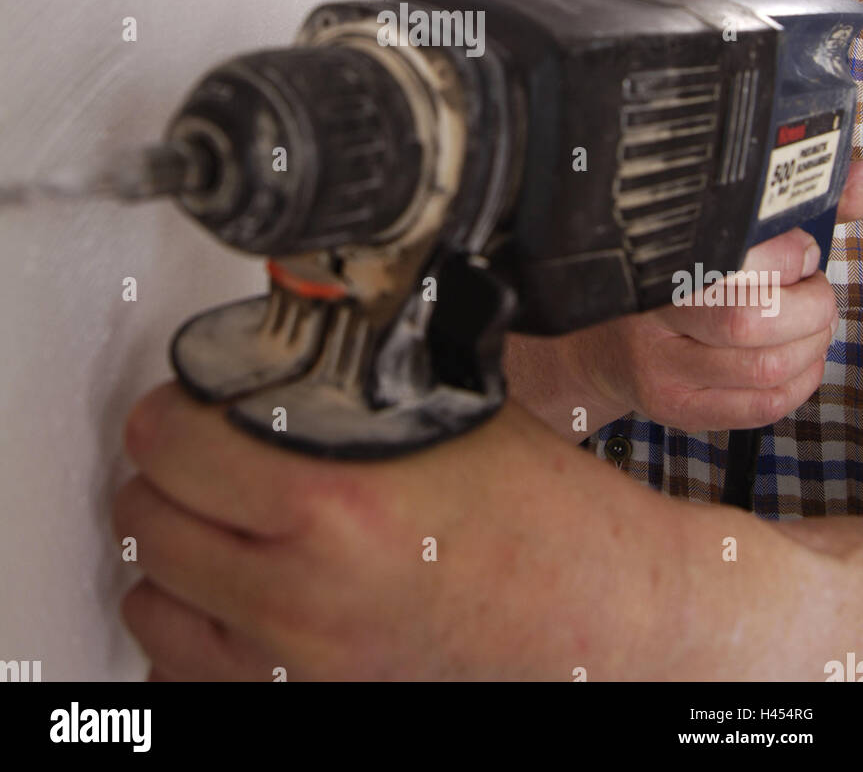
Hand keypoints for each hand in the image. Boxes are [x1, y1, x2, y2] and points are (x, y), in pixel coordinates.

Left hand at [113, 385, 593, 681]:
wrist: (599, 617)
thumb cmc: (545, 517)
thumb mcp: (443, 413)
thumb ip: (342, 387)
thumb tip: (267, 349)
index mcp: (336, 506)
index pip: (171, 443)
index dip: (175, 406)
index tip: (191, 400)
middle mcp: (302, 599)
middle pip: (148, 520)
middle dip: (169, 472)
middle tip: (204, 451)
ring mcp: (298, 669)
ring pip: (152, 602)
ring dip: (175, 551)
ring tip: (219, 521)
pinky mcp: (305, 709)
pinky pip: (184, 674)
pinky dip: (196, 628)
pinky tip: (233, 590)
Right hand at [505, 224, 837, 437]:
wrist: (594, 338)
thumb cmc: (664, 276)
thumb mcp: (706, 231)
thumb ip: (784, 206)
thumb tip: (860, 181)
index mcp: (655, 254)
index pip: (731, 255)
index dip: (789, 253)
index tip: (800, 249)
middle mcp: (650, 312)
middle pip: (751, 319)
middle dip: (810, 306)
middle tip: (812, 291)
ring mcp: (661, 367)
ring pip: (765, 367)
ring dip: (812, 345)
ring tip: (808, 324)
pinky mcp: (677, 407)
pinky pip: (761, 406)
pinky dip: (800, 383)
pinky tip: (797, 359)